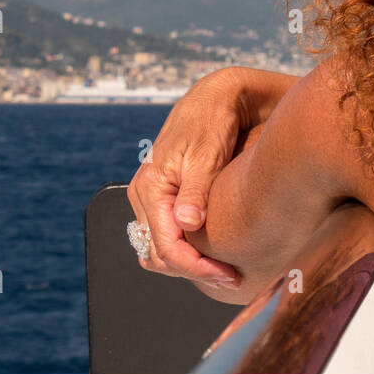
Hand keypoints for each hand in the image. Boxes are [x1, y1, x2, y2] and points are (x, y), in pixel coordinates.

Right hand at [126, 66, 295, 293]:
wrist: (212, 98)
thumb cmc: (211, 122)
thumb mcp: (207, 154)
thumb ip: (195, 191)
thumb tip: (186, 224)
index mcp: (150, 186)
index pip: (167, 246)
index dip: (196, 268)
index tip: (228, 275)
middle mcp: (143, 193)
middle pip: (159, 253)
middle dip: (193, 270)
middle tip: (230, 275)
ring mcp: (148, 196)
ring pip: (159, 248)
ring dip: (187, 263)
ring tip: (223, 269)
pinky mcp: (160, 196)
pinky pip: (163, 234)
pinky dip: (183, 250)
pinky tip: (210, 252)